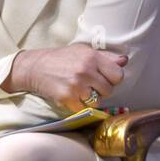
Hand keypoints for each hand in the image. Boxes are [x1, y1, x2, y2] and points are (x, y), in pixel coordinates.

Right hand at [10, 44, 127, 112]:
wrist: (34, 67)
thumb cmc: (61, 58)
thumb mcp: (83, 51)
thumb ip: (106, 57)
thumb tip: (125, 60)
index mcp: (92, 57)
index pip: (118, 75)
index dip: (112, 78)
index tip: (103, 77)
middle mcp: (86, 70)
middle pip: (109, 90)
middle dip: (101, 89)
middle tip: (88, 84)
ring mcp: (77, 85)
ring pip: (98, 101)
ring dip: (90, 98)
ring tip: (79, 89)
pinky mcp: (67, 98)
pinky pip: (84, 108)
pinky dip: (79, 106)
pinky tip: (71, 96)